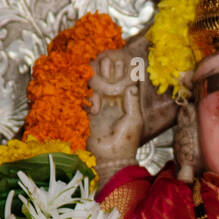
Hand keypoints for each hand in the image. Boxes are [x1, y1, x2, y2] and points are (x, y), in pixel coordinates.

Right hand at [87, 48, 145, 180]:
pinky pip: (85, 97)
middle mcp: (110, 98)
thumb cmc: (126, 140)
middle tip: (107, 63)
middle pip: (105, 75)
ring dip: (97, 82)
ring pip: (93, 82)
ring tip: (102, 91)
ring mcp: (98, 103)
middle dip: (105, 68)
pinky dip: (90, 100)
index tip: (121, 61)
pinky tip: (95, 111)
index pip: (120, 77)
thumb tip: (132, 85)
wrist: (111, 157)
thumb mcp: (134, 120)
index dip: (120, 68)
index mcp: (123, 99)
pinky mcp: (86, 111)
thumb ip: (132, 102)